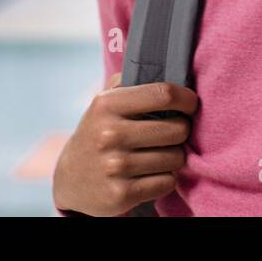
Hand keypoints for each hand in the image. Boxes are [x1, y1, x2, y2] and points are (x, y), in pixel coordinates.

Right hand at [52, 71, 199, 216]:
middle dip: (182, 130)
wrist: (71, 180)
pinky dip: (166, 179)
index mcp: (107, 105)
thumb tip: (167, 65)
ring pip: (176, 158)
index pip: (164, 94)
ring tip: (160, 154)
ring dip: (175, 156)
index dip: (186, 99)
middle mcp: (109, 135)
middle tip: (173, 133)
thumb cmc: (100, 132)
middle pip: (177, 128)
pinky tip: (151, 174)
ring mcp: (115, 167)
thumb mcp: (105, 102)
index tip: (190, 104)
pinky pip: (167, 182)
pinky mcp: (121, 194)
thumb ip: (131, 80)